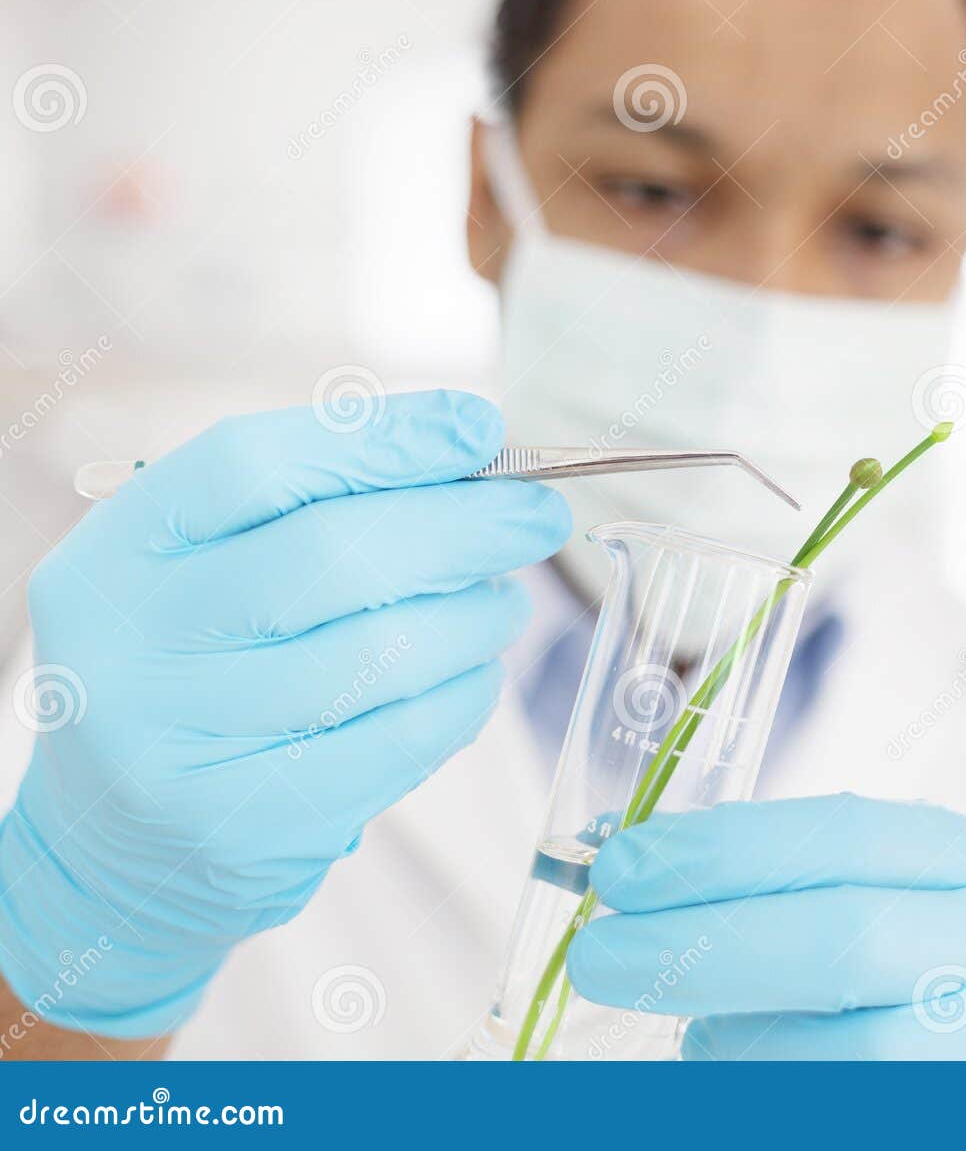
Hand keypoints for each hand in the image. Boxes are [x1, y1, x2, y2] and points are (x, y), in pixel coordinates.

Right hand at [0, 390, 568, 1037]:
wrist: (108, 855)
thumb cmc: (185, 677)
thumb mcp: (196, 577)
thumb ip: (304, 511)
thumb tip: (468, 460)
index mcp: (115, 554)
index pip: (253, 463)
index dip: (383, 437)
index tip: (479, 427)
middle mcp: (131, 645)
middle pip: (335, 554)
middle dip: (465, 526)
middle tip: (539, 517)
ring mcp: (185, 742)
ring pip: (383, 652)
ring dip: (475, 617)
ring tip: (505, 602)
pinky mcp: (247, 826)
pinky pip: (399, 740)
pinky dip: (463, 697)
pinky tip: (476, 675)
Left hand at [566, 794, 965, 1058]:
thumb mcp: (937, 899)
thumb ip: (819, 875)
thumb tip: (646, 865)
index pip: (855, 838)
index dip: (726, 851)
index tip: (623, 867)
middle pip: (846, 940)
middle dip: (705, 944)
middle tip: (603, 955)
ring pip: (844, 1055)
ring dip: (733, 1041)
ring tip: (696, 1034)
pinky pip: (844, 1111)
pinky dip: (766, 1093)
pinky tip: (736, 1074)